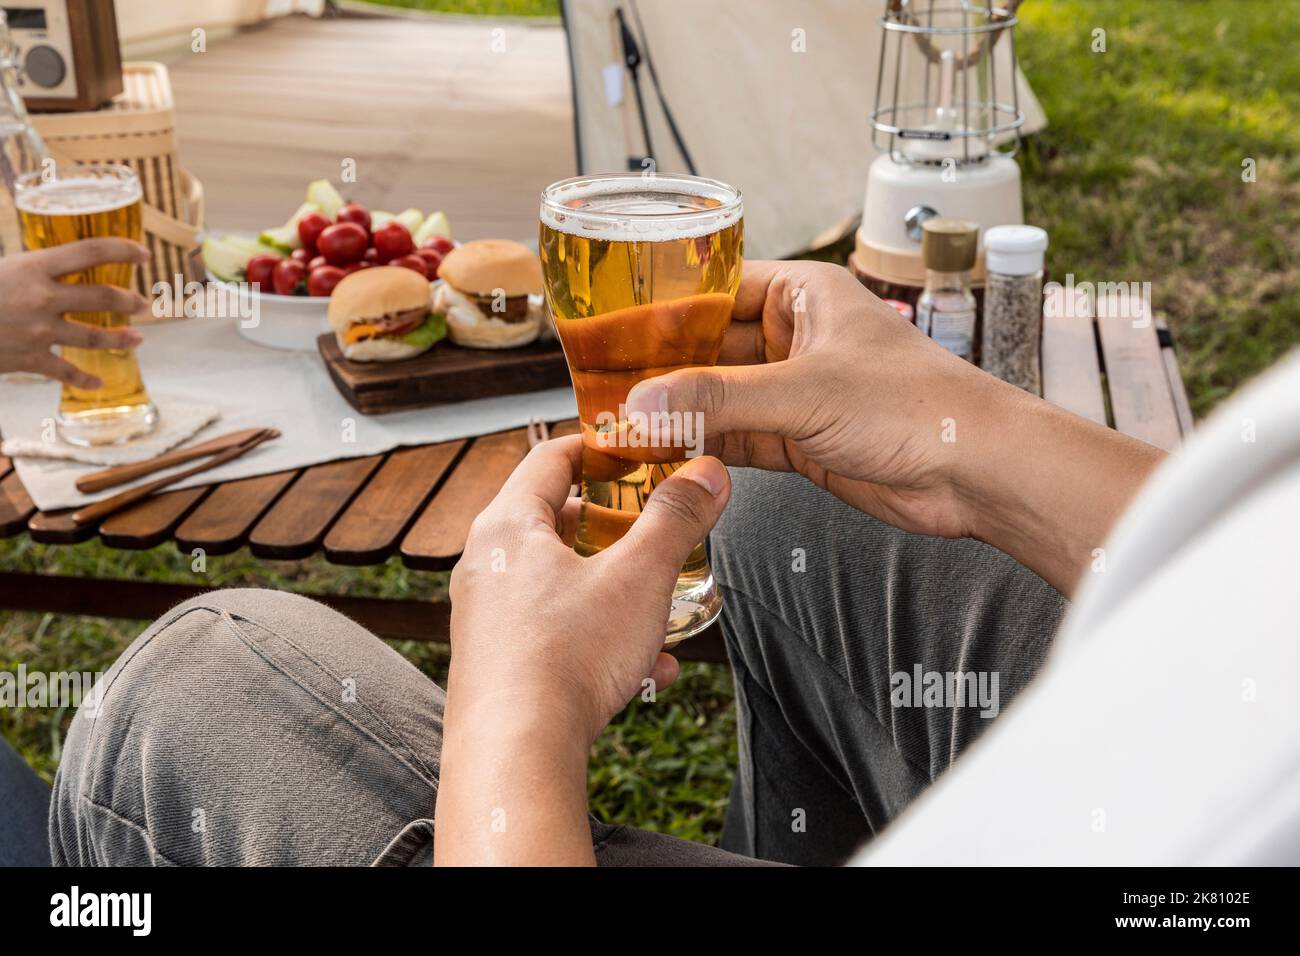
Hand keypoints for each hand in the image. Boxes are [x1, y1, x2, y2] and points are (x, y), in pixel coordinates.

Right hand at [0, 238, 150, 387]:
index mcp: (33, 266)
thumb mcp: (0, 266)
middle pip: (102, 296)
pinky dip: (84, 379)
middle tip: (142, 303)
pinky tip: (99, 382)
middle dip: (129, 300)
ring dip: (121, 338)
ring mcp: (38, 331)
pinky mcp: (28, 359)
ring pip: (95, 337)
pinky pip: (65, 372)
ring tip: (137, 339)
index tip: (143, 252)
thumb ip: (28, 266)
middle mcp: (42, 298)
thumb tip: (55, 261)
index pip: (91, 251)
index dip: (123, 249)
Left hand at [446, 433, 730, 745]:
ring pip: (560, 584)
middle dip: (615, 527)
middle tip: (656, 529)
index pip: (550, 457)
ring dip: (615, 590)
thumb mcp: (640, 577)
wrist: (515, 757)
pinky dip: (600, 640)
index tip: (638, 451)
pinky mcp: (496, 665)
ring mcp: (486, 618)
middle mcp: (487, 566)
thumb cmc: (565, 659)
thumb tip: (706, 474)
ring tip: (661, 609)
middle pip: (555, 521)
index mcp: (508, 526)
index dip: (599, 447)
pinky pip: (555, 635)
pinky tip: (648, 668)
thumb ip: (676, 519)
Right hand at [625, 259, 996, 538]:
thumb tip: (643, 402)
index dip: (661, 308)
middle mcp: (795, 337)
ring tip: (618, 423)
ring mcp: (795, 391)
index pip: (714, 288)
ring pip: (717, 398)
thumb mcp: (805, 392)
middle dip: (660, 370)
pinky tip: (660, 454)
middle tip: (603, 384)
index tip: (609, 326)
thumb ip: (718, 400)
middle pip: (707, 348)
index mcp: (802, 295)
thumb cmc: (919, 405)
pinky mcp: (799, 439)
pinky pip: (735, 438)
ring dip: (676, 414)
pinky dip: (701, 448)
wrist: (978, 473)